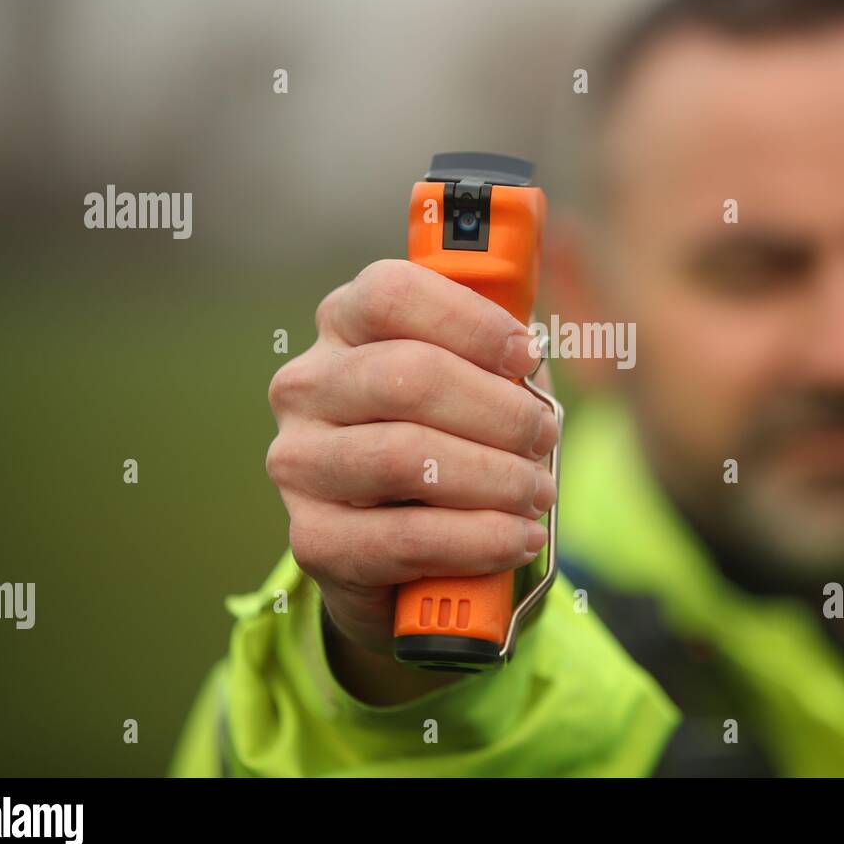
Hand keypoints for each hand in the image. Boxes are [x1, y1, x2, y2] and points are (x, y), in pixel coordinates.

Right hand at [265, 259, 558, 702]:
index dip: (469, 321)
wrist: (402, 548)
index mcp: (345, 325)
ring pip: (402, 456)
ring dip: (493, 478)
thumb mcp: (480, 382)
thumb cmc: (450, 438)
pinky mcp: (311, 537)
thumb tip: (530, 356)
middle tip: (544, 436)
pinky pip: (404, 536)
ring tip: (536, 493)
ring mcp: (299, 462)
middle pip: (405, 376)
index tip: (527, 355)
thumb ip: (501, 356)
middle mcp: (307, 386)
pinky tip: (516, 538)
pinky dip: (477, 540)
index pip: (392, 295)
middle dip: (498, 411)